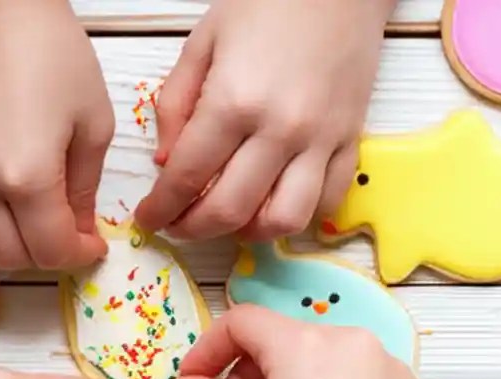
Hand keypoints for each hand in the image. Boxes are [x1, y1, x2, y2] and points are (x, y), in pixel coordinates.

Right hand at [0, 0, 113, 269]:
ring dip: (17, 235)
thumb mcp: (92, 124)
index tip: (93, 243)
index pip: (51, 252)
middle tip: (69, 233)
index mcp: (26, 178)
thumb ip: (84, 188)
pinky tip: (12, 180)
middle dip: (47, 255)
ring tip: (42, 206)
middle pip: (11, 258)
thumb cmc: (53, 54)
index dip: (79, 256)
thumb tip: (78, 228)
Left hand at [135, 0, 393, 240]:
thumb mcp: (203, 42)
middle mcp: (279, 129)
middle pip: (229, 211)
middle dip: (193, 229)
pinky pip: (327, 201)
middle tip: (178, 225)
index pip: (186, 178)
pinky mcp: (351, 140)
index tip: (149, 219)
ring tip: (228, 220)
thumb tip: (166, 162)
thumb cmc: (268, 2)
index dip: (161, 208)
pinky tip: (273, 202)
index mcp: (233, 101)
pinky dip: (298, 214)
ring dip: (248, 233)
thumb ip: (176, 103)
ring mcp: (320, 140)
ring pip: (283, 220)